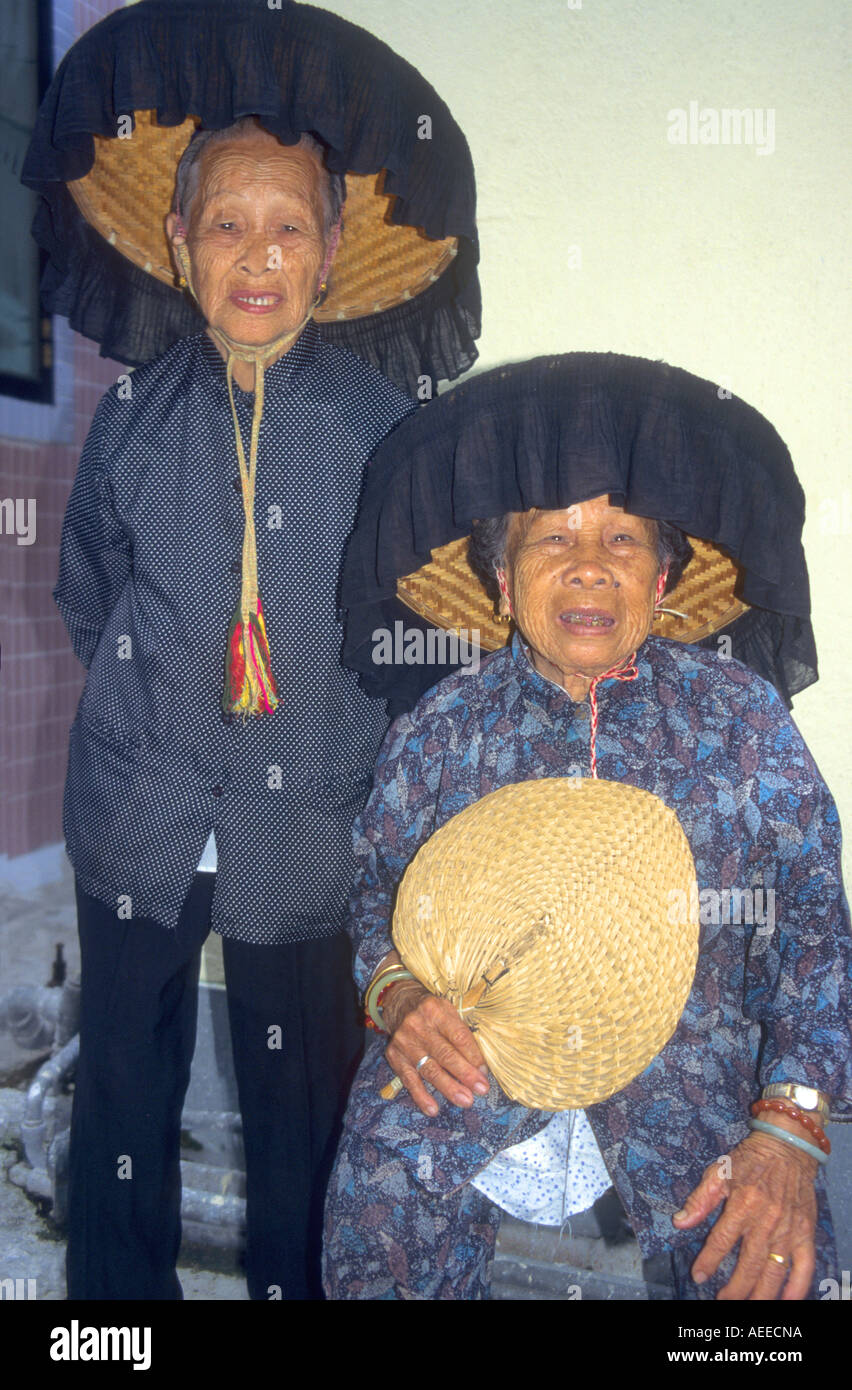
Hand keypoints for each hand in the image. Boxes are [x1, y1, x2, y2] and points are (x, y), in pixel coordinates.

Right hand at [382, 980, 490, 1116]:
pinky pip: (409, 1079)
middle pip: (445, 1054)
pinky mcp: (394, 1056)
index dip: (473, 1056)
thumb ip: (462, 1033)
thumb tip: (480, 1066)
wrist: (400, 1003)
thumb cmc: (432, 1012)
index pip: (458, 1036)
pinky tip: (433, 1109)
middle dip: (465, 1074)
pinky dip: (420, 1096)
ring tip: (465, 1101)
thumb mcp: (448, 1010)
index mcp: (436, 1011)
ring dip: (448, 1087)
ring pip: (429, 1069)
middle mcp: (418, 1026)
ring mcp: (404, 1042)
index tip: (484, 1073)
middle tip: (481, 1090)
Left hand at [672, 1126, 818, 1299]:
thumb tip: (679, 1221)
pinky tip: (786, 1300)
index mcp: (742, 1204)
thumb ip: (700, 1199)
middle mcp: (766, 1220)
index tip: (698, 1276)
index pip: (722, 1241)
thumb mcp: (719, 1171)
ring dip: (761, 1294)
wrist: (788, 1147)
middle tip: (722, 1300)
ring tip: (748, 1306)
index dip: (708, 1261)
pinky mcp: (805, 1232)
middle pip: (749, 1264)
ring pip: (774, 1271)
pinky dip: (797, 1287)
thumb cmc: (750, 1159)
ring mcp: (788, 1229)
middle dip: (734, 1288)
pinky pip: (804, 1266)